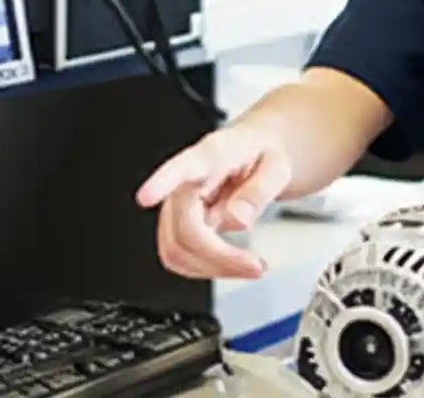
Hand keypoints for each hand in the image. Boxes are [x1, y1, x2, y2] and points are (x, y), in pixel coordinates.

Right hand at [135, 123, 293, 279]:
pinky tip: (232, 263)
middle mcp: (186, 181)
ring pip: (176, 249)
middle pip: (184, 228)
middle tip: (256, 266)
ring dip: (212, 268)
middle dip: (219, 256)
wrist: (256, 155)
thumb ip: (259, 190)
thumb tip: (237, 220)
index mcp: (212, 156)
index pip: (182, 167)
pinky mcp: (180, 225)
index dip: (161, 182)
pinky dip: (208, 268)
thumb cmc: (264, 155)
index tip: (145, 197)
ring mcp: (178, 205)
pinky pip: (181, 256)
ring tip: (248, 266)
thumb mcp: (278, 166)